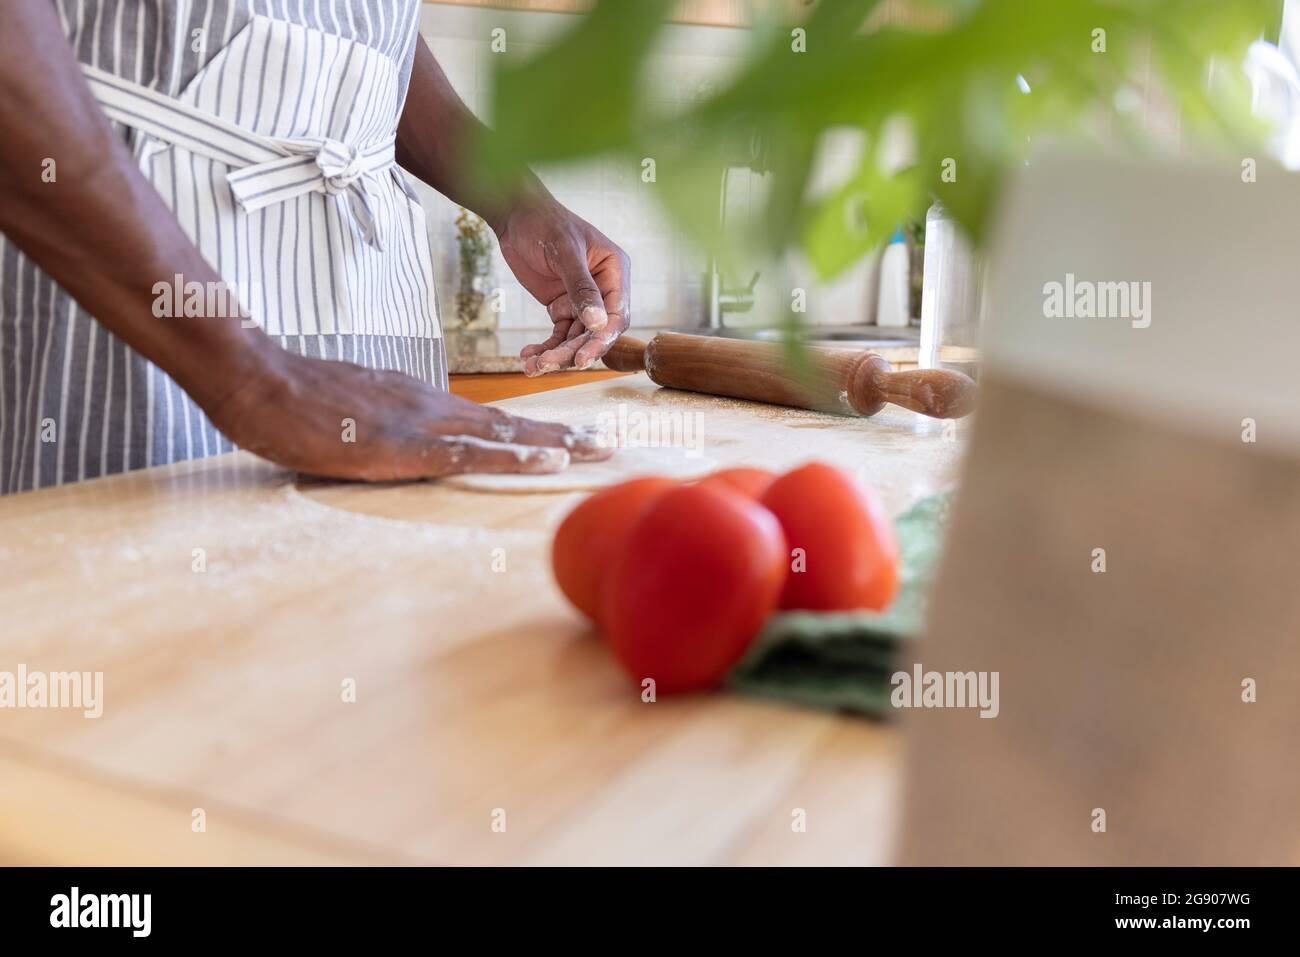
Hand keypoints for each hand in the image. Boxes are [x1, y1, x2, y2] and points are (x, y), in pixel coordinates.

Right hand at [203, 349, 610, 481]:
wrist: (259, 381)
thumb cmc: (297, 400)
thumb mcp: (354, 411)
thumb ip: (388, 425)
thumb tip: (407, 443)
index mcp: (422, 403)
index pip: (489, 421)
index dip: (533, 432)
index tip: (570, 440)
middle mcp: (433, 408)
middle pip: (511, 425)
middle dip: (563, 435)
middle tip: (609, 444)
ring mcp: (423, 423)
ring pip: (504, 435)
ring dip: (557, 443)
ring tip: (599, 449)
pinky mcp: (406, 443)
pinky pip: (471, 453)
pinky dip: (516, 457)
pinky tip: (550, 461)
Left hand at [494, 199, 630, 375]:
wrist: (514, 214)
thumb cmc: (544, 222)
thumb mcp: (564, 252)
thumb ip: (581, 287)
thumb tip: (598, 323)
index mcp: (615, 272)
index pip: (616, 315)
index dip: (601, 340)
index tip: (580, 359)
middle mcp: (603, 289)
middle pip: (594, 332)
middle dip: (571, 351)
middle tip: (546, 365)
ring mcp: (582, 300)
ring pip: (575, 338)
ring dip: (554, 354)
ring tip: (531, 366)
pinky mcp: (561, 306)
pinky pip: (558, 334)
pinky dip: (545, 347)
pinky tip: (528, 357)